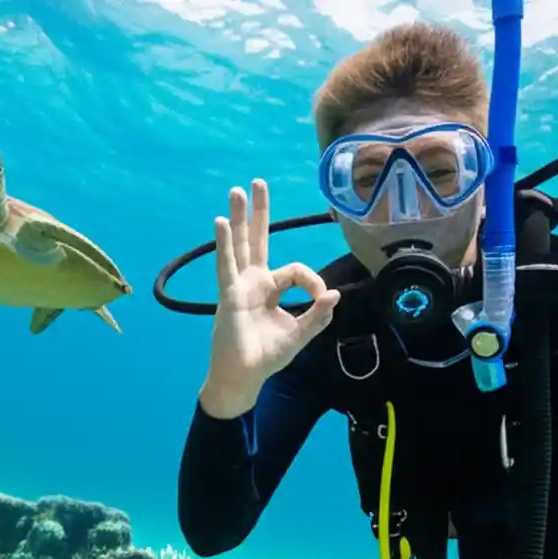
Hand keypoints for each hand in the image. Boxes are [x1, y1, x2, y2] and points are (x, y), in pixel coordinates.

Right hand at [200, 179, 340, 417]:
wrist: (244, 376)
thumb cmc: (267, 356)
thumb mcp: (299, 335)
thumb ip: (317, 315)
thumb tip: (337, 294)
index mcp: (272, 290)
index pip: (296, 270)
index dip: (314, 281)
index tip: (324, 300)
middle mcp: (255, 282)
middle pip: (257, 239)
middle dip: (258, 212)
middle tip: (257, 182)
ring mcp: (240, 286)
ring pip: (241, 245)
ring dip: (239, 218)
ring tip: (237, 191)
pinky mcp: (230, 295)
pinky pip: (226, 265)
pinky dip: (224, 244)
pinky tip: (221, 222)